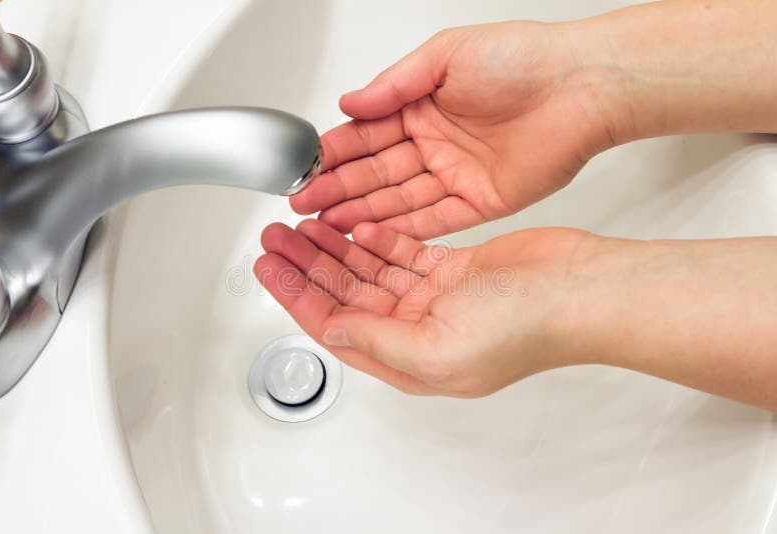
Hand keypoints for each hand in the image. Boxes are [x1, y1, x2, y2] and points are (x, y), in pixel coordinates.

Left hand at [255, 219, 592, 395]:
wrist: (578, 289)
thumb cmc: (524, 327)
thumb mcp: (437, 348)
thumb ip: (379, 341)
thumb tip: (333, 332)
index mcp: (409, 359)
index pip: (336, 326)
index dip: (295, 297)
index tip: (268, 268)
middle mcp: (417, 329)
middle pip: (346, 294)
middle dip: (307, 265)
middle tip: (275, 236)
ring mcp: (435, 298)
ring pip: (369, 270)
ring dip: (335, 247)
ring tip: (302, 223)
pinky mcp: (453, 269)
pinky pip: (401, 252)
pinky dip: (375, 238)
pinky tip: (352, 223)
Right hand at [290, 22, 622, 239]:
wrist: (582, 86)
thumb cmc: (523, 58)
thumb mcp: (444, 56)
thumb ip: (393, 85)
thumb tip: (349, 103)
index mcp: (423, 105)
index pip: (367, 135)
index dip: (335, 154)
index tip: (306, 169)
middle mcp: (436, 142)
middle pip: (377, 173)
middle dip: (339, 190)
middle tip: (304, 205)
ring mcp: (457, 174)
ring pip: (400, 200)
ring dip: (363, 214)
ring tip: (327, 226)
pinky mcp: (481, 202)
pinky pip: (436, 221)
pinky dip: (404, 230)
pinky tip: (373, 237)